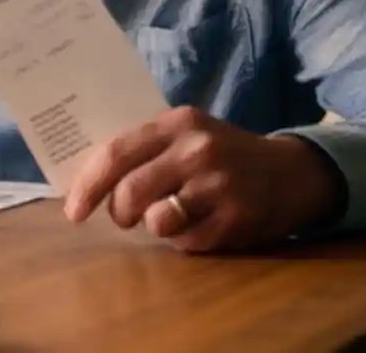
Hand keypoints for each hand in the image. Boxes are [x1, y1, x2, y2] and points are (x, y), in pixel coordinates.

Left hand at [63, 107, 340, 251]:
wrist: (292, 173)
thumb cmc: (223, 155)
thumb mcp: (187, 135)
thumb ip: (144, 149)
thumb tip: (84, 178)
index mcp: (177, 123)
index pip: (116, 153)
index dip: (88, 185)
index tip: (73, 210)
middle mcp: (197, 149)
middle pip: (129, 192)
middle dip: (118, 213)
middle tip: (125, 217)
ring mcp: (219, 185)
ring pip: (156, 222)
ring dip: (155, 227)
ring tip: (172, 215)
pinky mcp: (236, 219)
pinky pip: (187, 243)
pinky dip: (185, 240)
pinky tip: (203, 223)